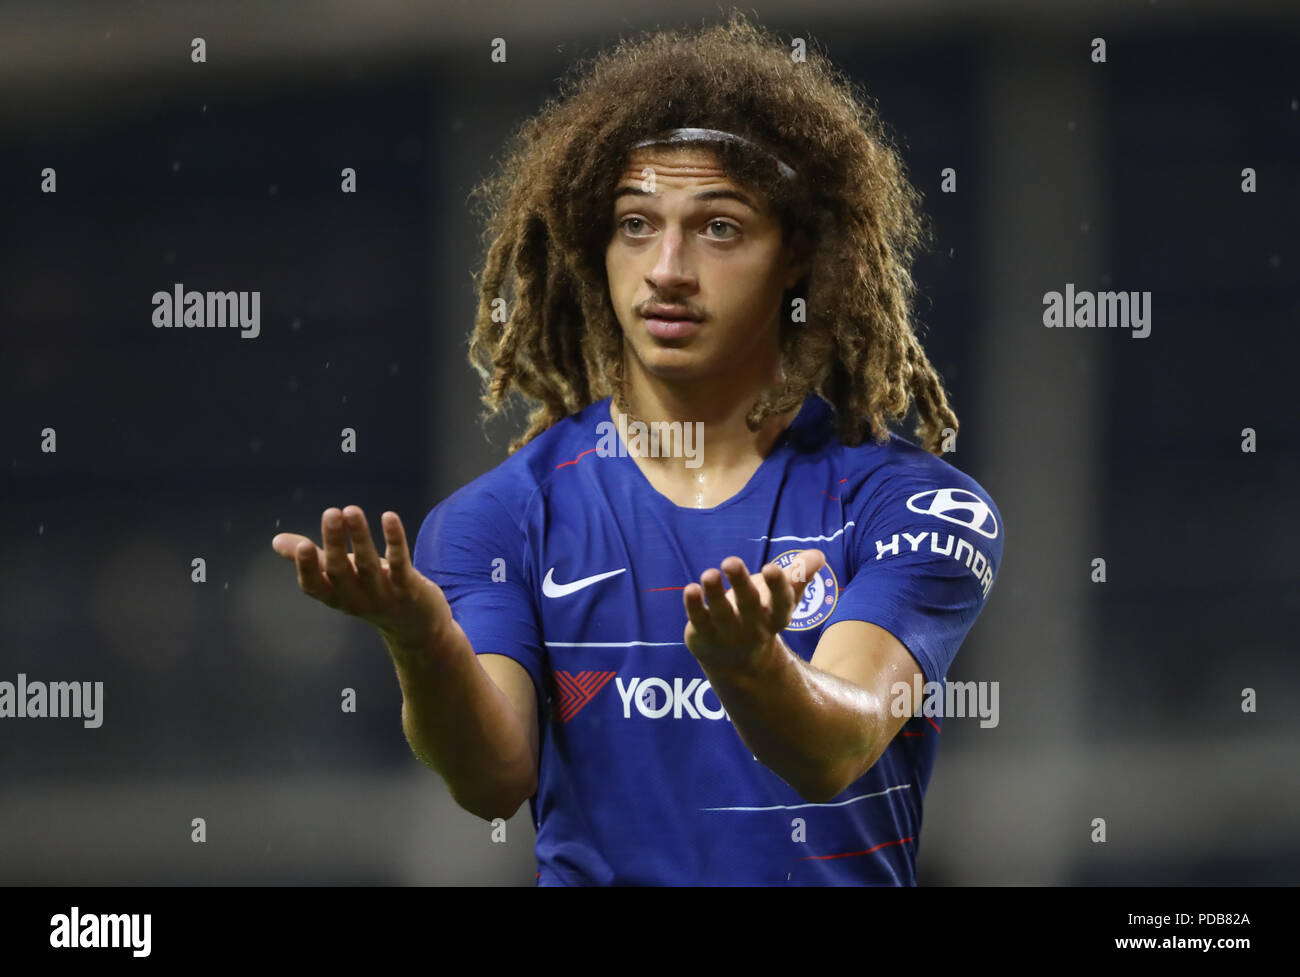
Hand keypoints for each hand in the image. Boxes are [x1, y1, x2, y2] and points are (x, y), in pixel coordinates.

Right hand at [271, 506, 451, 653]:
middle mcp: (355, 599)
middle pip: (341, 570)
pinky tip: (389, 517)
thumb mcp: (339, 578)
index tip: (302, 544)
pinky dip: (394, 540)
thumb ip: (312, 559)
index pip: (315, 585)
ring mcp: (383, 595)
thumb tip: (276, 541)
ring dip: (360, 536)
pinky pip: (401, 563)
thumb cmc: (370, 593)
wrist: (415, 626)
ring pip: (369, 564)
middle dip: (335, 542)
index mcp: (335, 596)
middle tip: (331, 512)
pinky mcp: (408, 588)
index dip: (307, 567)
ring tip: (351, 510)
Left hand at [683, 549, 825, 673]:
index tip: (772, 567)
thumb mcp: (780, 598)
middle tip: (731, 561)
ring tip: (709, 573)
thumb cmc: (761, 616)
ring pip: (722, 614)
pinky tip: (690, 588)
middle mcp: (753, 628)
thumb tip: (818, 555)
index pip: (781, 603)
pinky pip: (698, 620)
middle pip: (749, 606)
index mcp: (775, 617)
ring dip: (715, 594)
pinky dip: (693, 606)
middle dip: (742, 584)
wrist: (735, 661)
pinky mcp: (703, 635)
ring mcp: (727, 634)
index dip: (777, 587)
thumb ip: (798, 576)